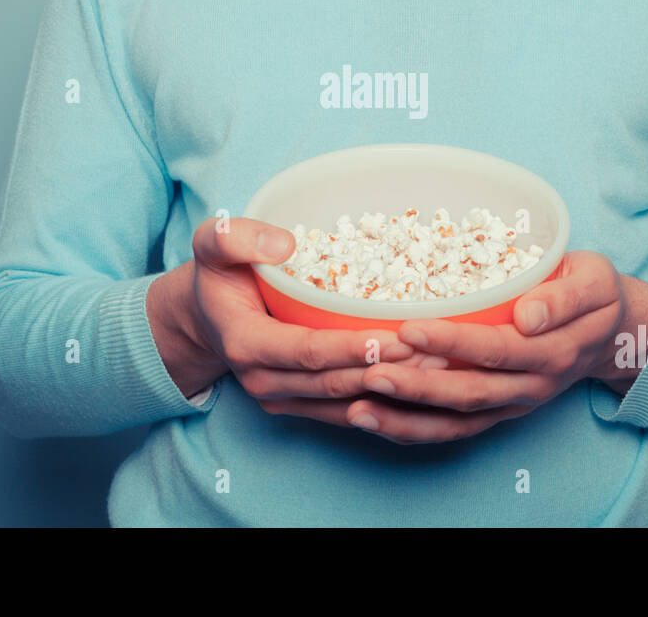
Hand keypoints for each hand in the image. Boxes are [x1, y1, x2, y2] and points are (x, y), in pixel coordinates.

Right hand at [147, 216, 420, 424]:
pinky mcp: (300, 406)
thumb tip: (285, 243)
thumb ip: (236, 237)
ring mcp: (282, 399)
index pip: (307, 351)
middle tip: (440, 356)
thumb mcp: (211, 243)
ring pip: (347, 402)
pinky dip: (385, 400)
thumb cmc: (217, 276)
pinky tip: (423, 386)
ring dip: (395, 390)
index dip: (352, 348)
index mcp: (246, 344)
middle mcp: (264, 381)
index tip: (396, 338)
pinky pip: (347, 411)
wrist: (205, 317)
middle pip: (335, 382)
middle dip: (388, 372)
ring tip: (443, 370)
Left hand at [345, 251, 647, 443]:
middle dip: (417, 387)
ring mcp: (513, 405)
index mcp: (553, 350)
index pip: (495, 349)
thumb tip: (527, 315)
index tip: (410, 328)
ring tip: (359, 407)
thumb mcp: (595, 281)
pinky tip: (373, 419)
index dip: (452, 342)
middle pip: (469, 393)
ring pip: (457, 421)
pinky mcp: (499, 414)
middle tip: (369, 373)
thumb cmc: (596, 294)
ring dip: (407, 418)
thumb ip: (564, 297)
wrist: (615, 334)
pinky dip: (413, 430)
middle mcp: (531, 385)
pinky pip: (454, 430)